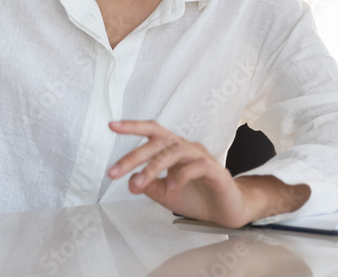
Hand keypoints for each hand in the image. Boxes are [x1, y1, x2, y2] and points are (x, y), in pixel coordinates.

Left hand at [107, 120, 309, 227]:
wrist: (226, 211)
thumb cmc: (196, 197)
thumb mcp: (164, 193)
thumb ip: (148, 185)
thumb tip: (129, 180)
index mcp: (174, 149)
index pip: (152, 132)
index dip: (133, 126)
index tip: (112, 125)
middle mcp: (186, 148)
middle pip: (158, 142)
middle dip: (134, 156)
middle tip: (114, 172)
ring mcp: (202, 157)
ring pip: (174, 152)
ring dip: (153, 168)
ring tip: (138, 184)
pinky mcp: (216, 170)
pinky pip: (197, 166)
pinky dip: (182, 175)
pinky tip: (172, 187)